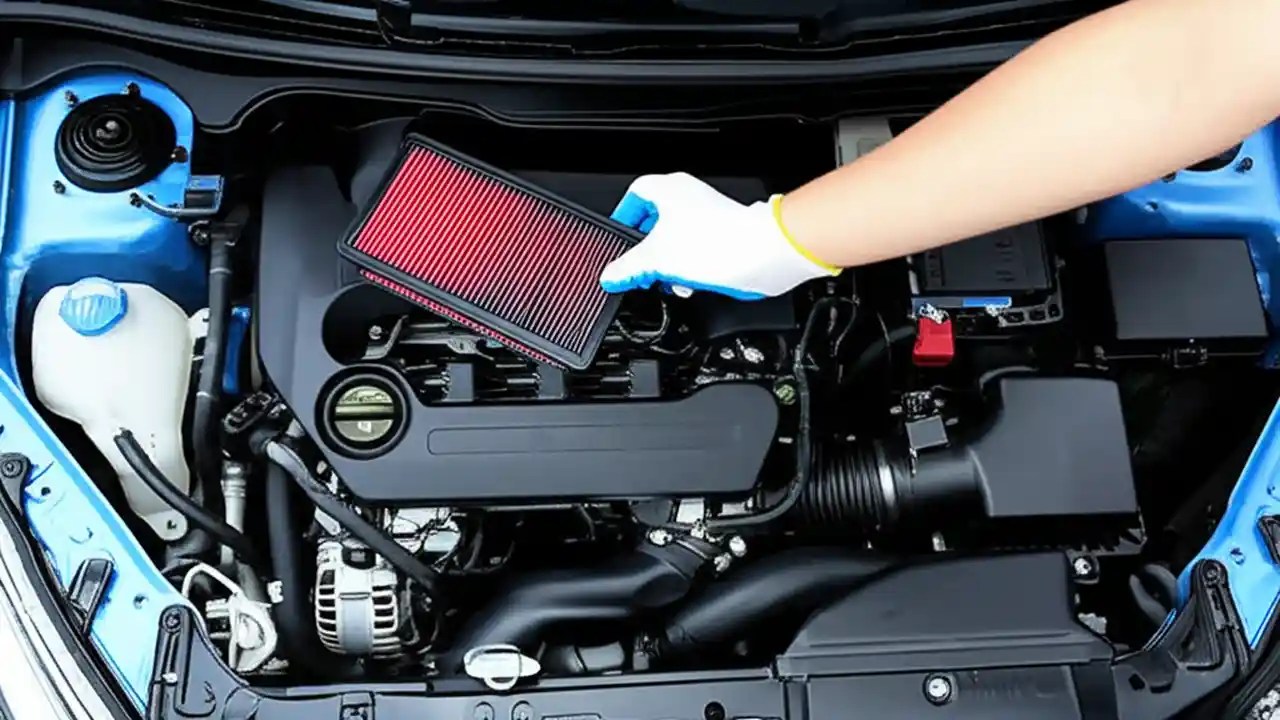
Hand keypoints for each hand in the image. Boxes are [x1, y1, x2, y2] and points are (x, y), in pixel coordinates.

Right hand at [599, 173, 838, 299]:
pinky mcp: (724, 235)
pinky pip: (696, 249)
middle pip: (655, 220)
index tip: (618, 242)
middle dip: (645, 249)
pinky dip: (688, 266)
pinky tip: (688, 283)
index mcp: (668, 190)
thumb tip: (611, 275)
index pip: (633, 196)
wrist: (763, 254)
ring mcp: (709, 216)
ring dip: (667, 261)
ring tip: (664, 278)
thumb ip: (629, 268)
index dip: (622, 220)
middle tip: (637, 266)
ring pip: (676, 237)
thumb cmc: (718, 242)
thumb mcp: (657, 259)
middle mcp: (689, 197)